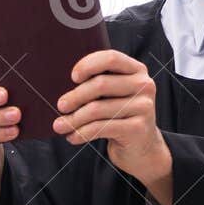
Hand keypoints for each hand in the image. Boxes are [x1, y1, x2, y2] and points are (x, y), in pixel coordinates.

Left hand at [52, 50, 172, 204]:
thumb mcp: (114, 95)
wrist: (142, 146)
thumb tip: (63, 92)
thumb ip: (98, 84)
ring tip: (59, 126)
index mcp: (136, 70)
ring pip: (97, 109)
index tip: (73, 77)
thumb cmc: (120, 115)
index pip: (111, 58)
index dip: (88, 65)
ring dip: (74, 119)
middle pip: (101, 84)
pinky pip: (101, 128)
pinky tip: (72, 137)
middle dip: (75, 96)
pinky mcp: (137, 128)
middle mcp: (143, 85)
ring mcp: (143, 107)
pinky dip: (82, 133)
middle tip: (60, 106)